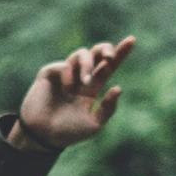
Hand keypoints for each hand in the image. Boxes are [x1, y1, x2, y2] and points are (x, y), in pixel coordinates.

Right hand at [13, 35, 136, 149]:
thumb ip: (107, 108)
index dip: (120, 53)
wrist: (43, 136)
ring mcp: (65, 73)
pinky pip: (65, 65)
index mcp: (93, 87)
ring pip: (82, 54)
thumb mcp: (94, 124)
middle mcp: (80, 76)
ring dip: (88, 65)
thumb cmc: (69, 132)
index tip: (132, 40)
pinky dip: (70, 76)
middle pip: (97, 52)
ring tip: (86, 81)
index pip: (109, 66)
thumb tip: (118, 87)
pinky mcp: (50, 72)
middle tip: (109, 57)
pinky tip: (67, 90)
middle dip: (105, 49)